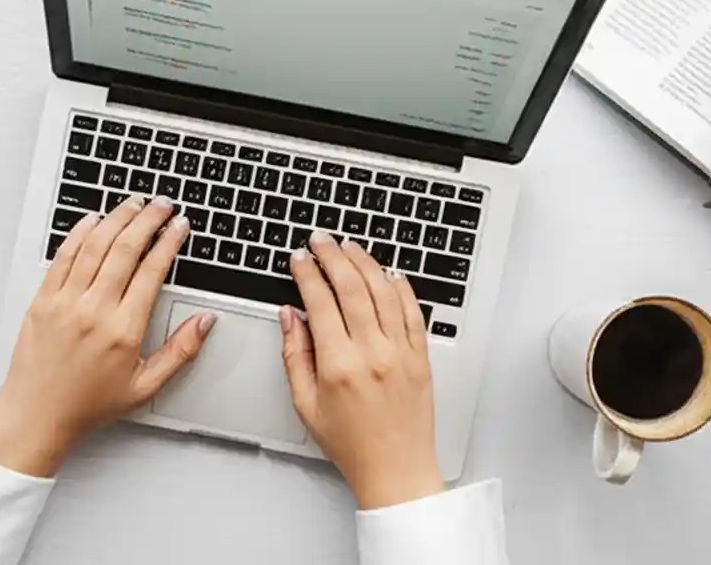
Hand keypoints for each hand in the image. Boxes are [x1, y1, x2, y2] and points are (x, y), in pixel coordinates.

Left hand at [0, 195, 214, 476]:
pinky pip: (63, 256)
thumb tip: (204, 322)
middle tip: (163, 205)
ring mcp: (66, 302)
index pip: (152, 270)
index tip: (180, 226)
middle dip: (148, 219)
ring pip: (95, 245)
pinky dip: (79, 233)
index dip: (169, 241)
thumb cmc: (88, 403)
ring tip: (133, 204)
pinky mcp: (43, 300)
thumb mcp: (145, 385)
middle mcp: (94, 310)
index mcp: (124, 330)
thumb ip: (180, 351)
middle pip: (126, 248)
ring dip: (117, 218)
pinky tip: (93, 220)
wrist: (37, 414)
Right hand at [281, 232, 442, 508]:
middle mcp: (372, 353)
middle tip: (321, 240)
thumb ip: (294, 355)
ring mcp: (401, 353)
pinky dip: (400, 287)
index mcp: (338, 365)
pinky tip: (389, 273)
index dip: (306, 273)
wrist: (396, 470)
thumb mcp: (305, 404)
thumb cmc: (351, 443)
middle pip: (352, 287)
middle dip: (333, 256)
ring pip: (383, 291)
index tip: (299, 259)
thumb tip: (289, 316)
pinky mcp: (421, 357)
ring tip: (350, 247)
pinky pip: (412, 311)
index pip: (320, 302)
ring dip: (365, 262)